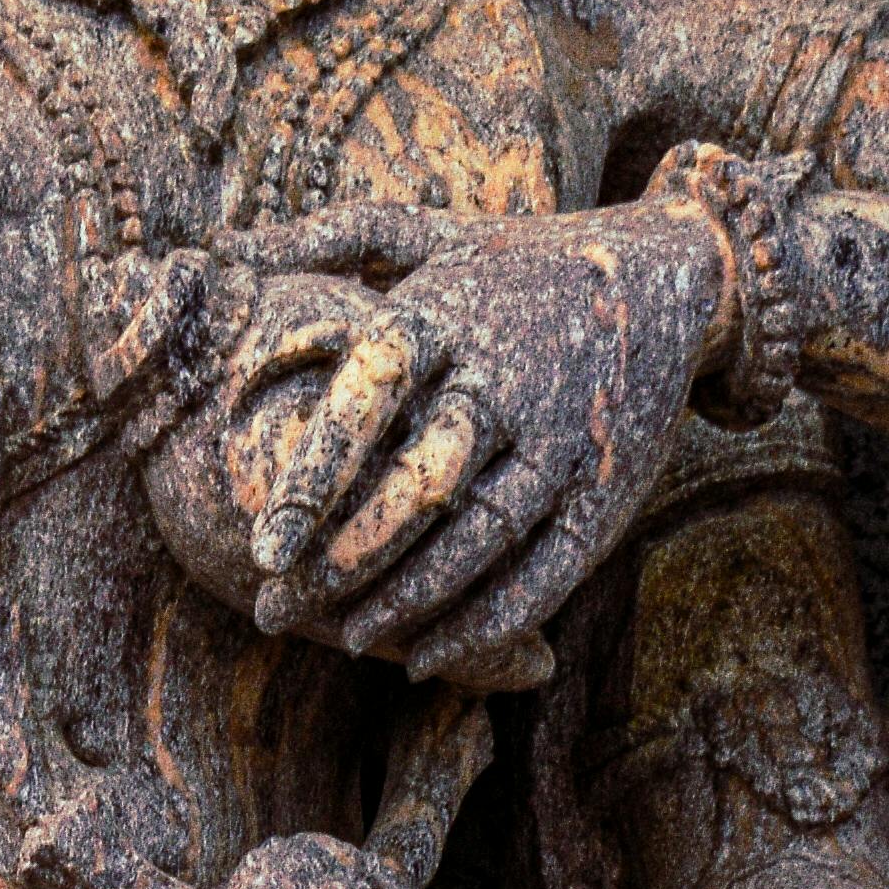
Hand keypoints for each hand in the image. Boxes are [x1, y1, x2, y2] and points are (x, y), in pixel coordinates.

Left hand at [200, 200, 733, 688]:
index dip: (317, 474)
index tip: (264, 544)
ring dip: (407, 599)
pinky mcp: (608, 490)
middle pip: (420, 482)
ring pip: (480, 536)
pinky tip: (424, 657)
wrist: (666, 275)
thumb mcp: (430, 232)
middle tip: (274, 609)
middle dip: (343, 559)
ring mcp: (565, 438)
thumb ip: (329, 240)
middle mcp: (508, 380)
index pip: (371, 396)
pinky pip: (546, 573)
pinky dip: (485, 624)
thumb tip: (222, 248)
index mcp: (450, 315)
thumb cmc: (515, 263)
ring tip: (343, 639)